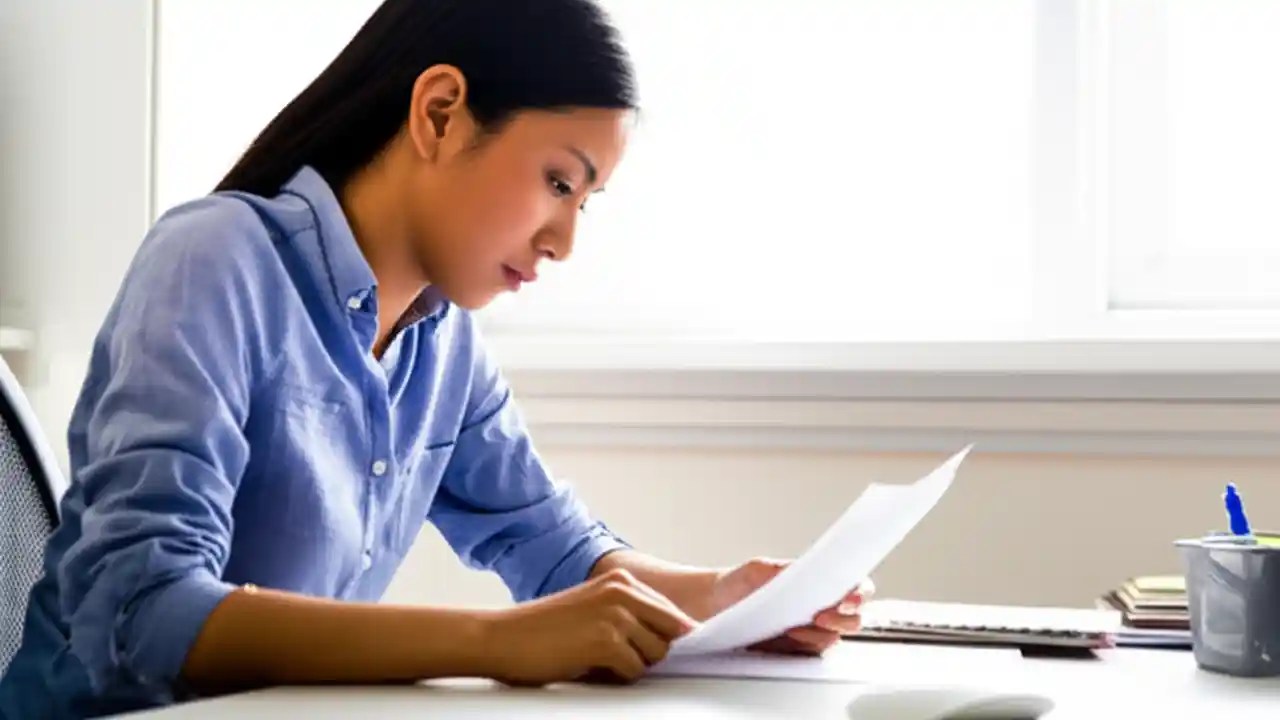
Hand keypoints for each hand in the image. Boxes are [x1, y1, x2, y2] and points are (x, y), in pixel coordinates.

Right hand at [478, 568, 697, 686]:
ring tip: (601, 661)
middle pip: (672, 632)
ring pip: (656, 653)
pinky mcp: (606, 641)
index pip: (671, 612)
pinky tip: (590, 667)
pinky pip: (635, 670)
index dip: (667, 636)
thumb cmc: (545, 630)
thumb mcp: (594, 608)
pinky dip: (617, 677)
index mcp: (621, 580)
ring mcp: (615, 615)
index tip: (652, 649)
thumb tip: (673, 638)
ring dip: (634, 665)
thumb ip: (630, 615)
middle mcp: (623, 591)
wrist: (502, 638)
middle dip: (652, 651)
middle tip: (619, 658)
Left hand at [707, 558, 874, 655]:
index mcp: (822, 582)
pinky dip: (804, 647)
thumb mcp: (758, 569)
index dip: (861, 593)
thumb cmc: (741, 583)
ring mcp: (813, 630)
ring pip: (834, 638)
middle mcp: (823, 606)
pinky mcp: (799, 649)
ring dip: (819, 634)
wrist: (715, 606)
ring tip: (795, 627)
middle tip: (820, 616)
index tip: (849, 599)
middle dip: (843, 619)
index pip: (857, 586)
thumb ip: (782, 570)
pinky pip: (813, 652)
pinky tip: (789, 637)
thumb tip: (802, 571)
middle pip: (853, 618)